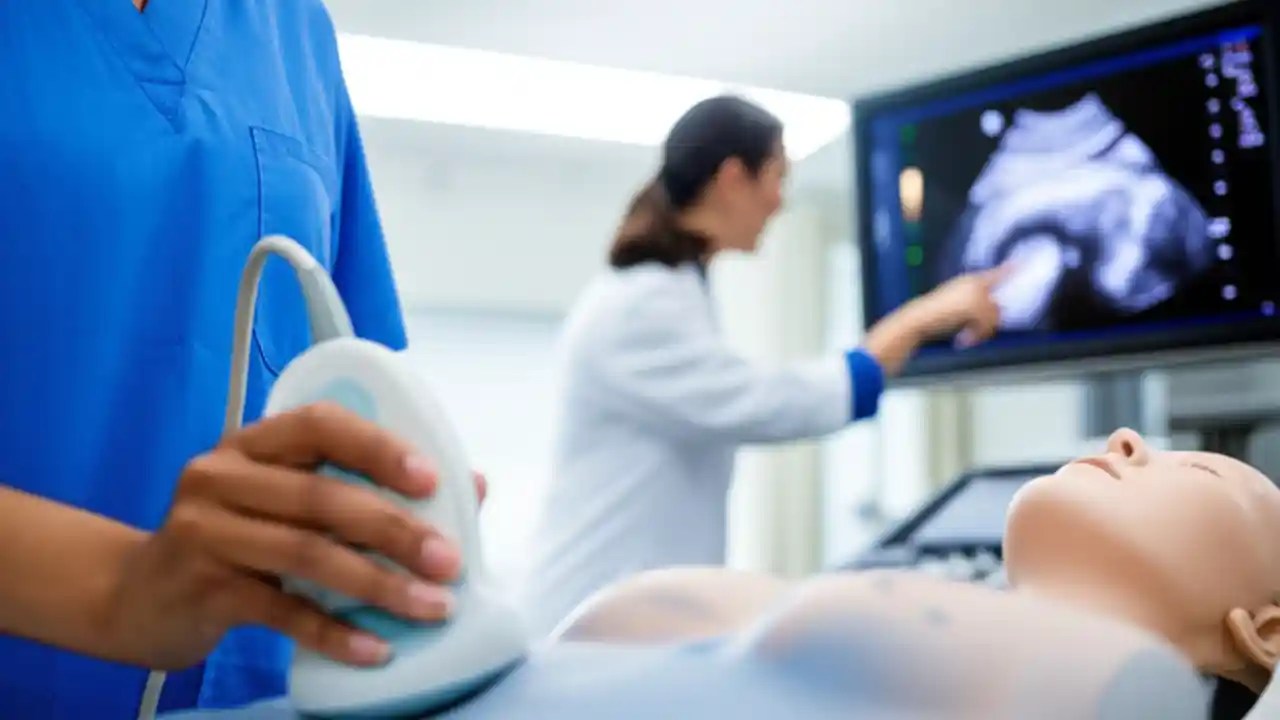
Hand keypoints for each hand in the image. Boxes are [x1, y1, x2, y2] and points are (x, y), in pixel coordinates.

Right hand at [104, 403, 486, 669]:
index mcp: (253, 443)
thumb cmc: (235, 540)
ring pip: (306, 553)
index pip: (320, 425)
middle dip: (395, 529)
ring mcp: (205, 530)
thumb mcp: (288, 502)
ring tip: (430, 605)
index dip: (379, 447)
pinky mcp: (200, 587)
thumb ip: (366, 487)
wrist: (138, 596)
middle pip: (322, 496)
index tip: (432, 479)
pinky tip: (375, 648)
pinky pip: (280, 609)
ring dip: (378, 583)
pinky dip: (333, 631)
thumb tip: (471, 487)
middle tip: (449, 560)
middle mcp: (222, 475)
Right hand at [864, 265, 1007, 375]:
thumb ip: (972, 302)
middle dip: (988, 322)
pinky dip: (977, 335)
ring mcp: (976, 294)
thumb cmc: (932, 314)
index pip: (996, 273)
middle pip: (997, 305)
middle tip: (973, 334)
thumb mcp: (954, 302)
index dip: (1010, 269)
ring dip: (981, 330)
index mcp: (969, 280)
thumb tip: (992, 314)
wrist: (918, 319)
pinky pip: (987, 325)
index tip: (1021, 264)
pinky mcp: (975, 306)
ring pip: (993, 316)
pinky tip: (964, 338)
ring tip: (966, 336)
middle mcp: (975, 284)